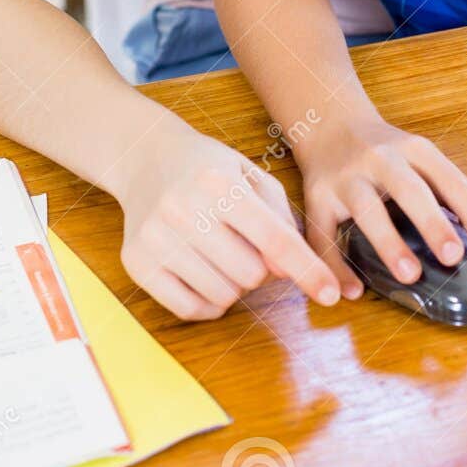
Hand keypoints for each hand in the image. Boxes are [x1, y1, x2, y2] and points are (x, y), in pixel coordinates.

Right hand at [113, 114, 341, 319]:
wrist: (144, 157)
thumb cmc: (208, 168)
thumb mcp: (251, 174)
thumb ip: (279, 218)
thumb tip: (285, 272)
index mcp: (219, 183)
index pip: (274, 239)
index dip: (307, 270)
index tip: (330, 294)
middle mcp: (183, 210)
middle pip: (251, 274)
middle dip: (261, 268)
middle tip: (248, 246)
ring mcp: (155, 239)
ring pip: (223, 295)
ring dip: (234, 284)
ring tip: (223, 254)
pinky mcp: (136, 264)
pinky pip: (190, 310)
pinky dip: (209, 302)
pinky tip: (206, 274)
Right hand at [297, 110, 466, 297]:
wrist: (329, 124)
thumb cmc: (383, 149)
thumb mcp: (419, 153)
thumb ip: (449, 183)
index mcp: (412, 149)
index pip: (448, 179)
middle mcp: (379, 159)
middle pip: (408, 189)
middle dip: (431, 222)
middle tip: (452, 256)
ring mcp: (346, 177)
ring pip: (366, 209)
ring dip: (388, 242)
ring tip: (409, 274)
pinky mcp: (316, 196)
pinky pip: (323, 234)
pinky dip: (335, 264)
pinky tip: (353, 290)